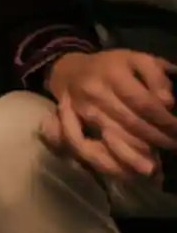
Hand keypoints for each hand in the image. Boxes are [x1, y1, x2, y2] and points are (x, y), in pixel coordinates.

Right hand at [45, 50, 176, 177]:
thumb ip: (156, 76)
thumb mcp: (138, 60)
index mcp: (113, 73)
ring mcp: (79, 108)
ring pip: (109, 138)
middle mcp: (94, 91)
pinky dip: (103, 162)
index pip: (144, 103)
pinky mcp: (67, 122)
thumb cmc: (111, 66)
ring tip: (153, 167)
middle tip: (173, 146)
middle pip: (130, 123)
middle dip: (156, 139)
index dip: (165, 121)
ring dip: (135, 155)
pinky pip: (82, 146)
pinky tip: (122, 172)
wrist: (71, 70)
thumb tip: (167, 102)